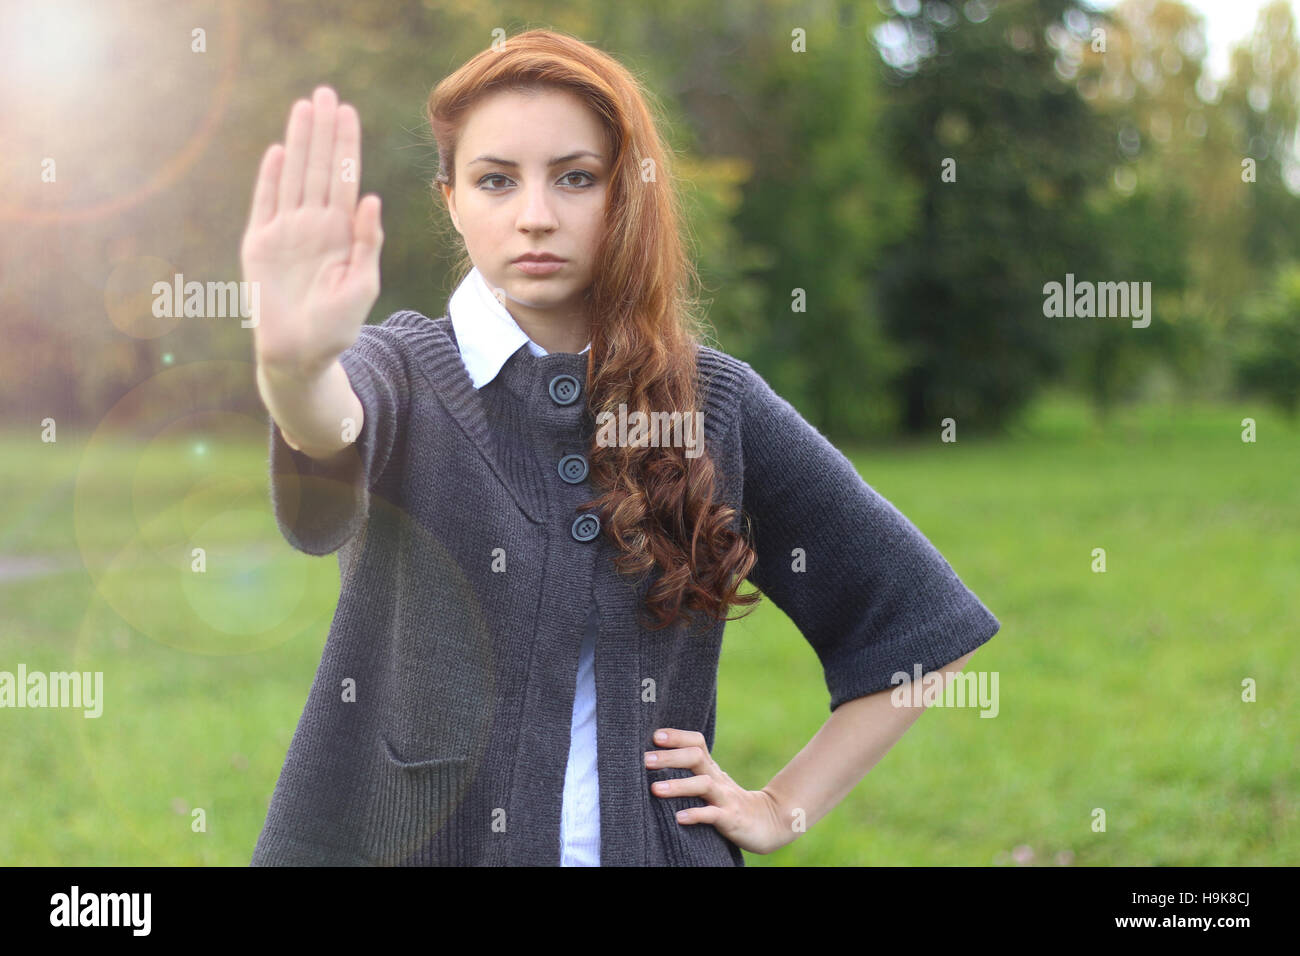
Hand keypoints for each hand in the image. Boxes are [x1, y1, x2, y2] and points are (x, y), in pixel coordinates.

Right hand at [240, 85, 383, 378]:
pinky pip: (265, 204)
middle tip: (325, 92)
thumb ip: (367, 242)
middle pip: (319, 168)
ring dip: (299, 143)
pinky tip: (279, 151)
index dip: (346, 146)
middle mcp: (314, 226)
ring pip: (294, 177)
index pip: (345, 179)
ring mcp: (285, 232)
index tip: (348, 112)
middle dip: (322, 131)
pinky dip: (271, 179)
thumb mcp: (363, 284)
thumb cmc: (337, 325)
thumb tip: (372, 199)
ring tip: (303, 107)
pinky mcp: (259, 245)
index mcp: (341, 233)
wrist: (300, 355)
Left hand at [646, 727, 799, 855]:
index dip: (678, 737)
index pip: (697, 743)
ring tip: (655, 789)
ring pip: (703, 785)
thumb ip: (691, 773)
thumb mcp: (712, 784)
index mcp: (711, 769)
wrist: (768, 823)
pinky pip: (713, 815)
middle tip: (645, 759)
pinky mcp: (731, 819)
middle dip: (670, 757)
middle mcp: (718, 779)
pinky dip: (697, 815)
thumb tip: (656, 762)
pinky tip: (679, 818)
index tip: (655, 735)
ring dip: (679, 786)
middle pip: (696, 758)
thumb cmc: (729, 803)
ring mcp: (725, 798)